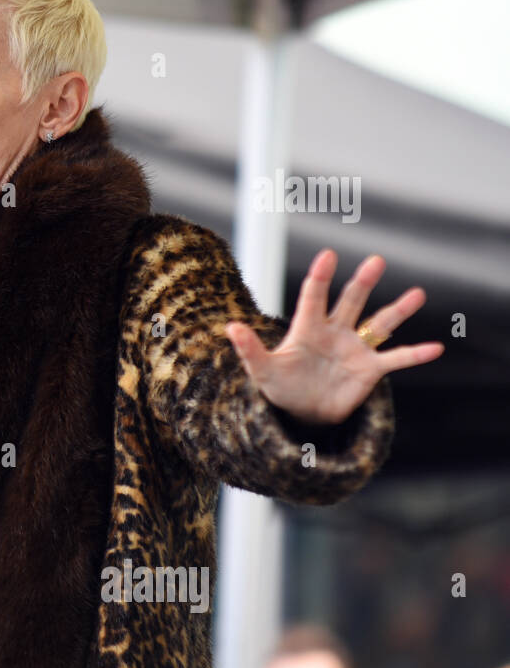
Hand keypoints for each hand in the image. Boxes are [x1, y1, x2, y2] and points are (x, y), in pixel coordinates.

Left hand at [225, 249, 443, 425]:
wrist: (301, 412)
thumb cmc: (280, 386)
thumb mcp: (261, 370)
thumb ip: (249, 350)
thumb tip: (230, 329)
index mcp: (307, 328)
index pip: (313, 297)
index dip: (320, 277)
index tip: (328, 255)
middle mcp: (334, 332)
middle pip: (350, 301)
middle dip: (362, 282)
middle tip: (376, 260)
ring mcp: (354, 349)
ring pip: (379, 324)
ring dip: (398, 310)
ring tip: (418, 294)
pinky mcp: (369, 370)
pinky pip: (396, 360)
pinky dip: (414, 354)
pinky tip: (436, 348)